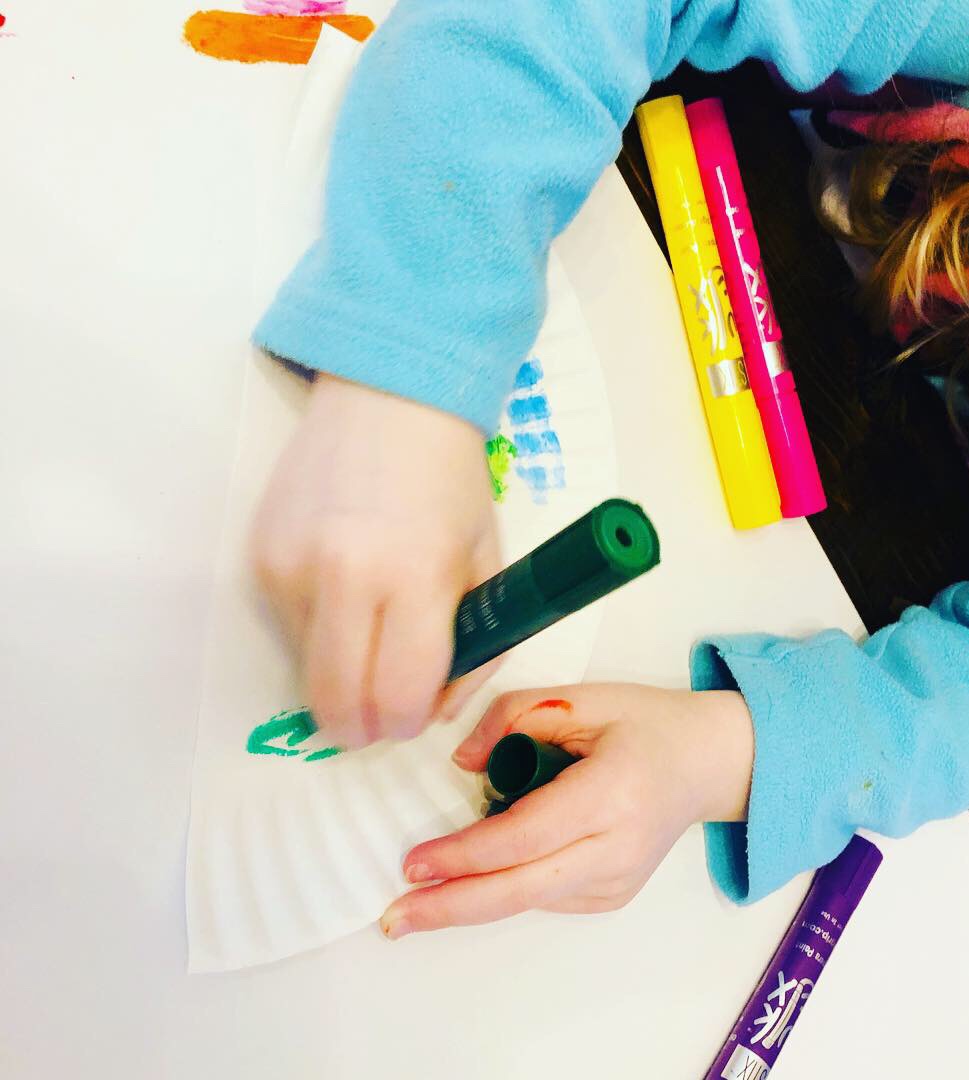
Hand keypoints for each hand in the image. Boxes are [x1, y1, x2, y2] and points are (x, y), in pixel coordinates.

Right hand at [251, 374, 500, 746]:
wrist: (387, 396)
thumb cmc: (451, 482)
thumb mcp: (489, 561)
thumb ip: (477, 645)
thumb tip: (434, 711)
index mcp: (416, 577)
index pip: (400, 696)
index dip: (409, 723)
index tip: (414, 716)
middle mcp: (343, 577)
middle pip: (336, 705)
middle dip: (363, 727)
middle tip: (381, 715)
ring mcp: (290, 567)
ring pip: (305, 672)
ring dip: (338, 675)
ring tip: (368, 624)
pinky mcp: (258, 558)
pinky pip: (286, 628)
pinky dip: (315, 632)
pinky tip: (341, 584)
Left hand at [379, 683, 754, 938]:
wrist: (706, 762)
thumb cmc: (645, 724)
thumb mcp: (579, 698)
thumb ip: (512, 717)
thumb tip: (462, 764)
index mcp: (611, 795)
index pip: (523, 838)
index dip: (463, 855)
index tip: (414, 862)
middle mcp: (618, 849)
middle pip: (520, 890)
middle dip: (451, 907)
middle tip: (395, 916)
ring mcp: (617, 881)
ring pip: (528, 902)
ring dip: (470, 904)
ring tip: (417, 907)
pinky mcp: (611, 895)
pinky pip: (545, 897)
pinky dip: (506, 889)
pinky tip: (475, 880)